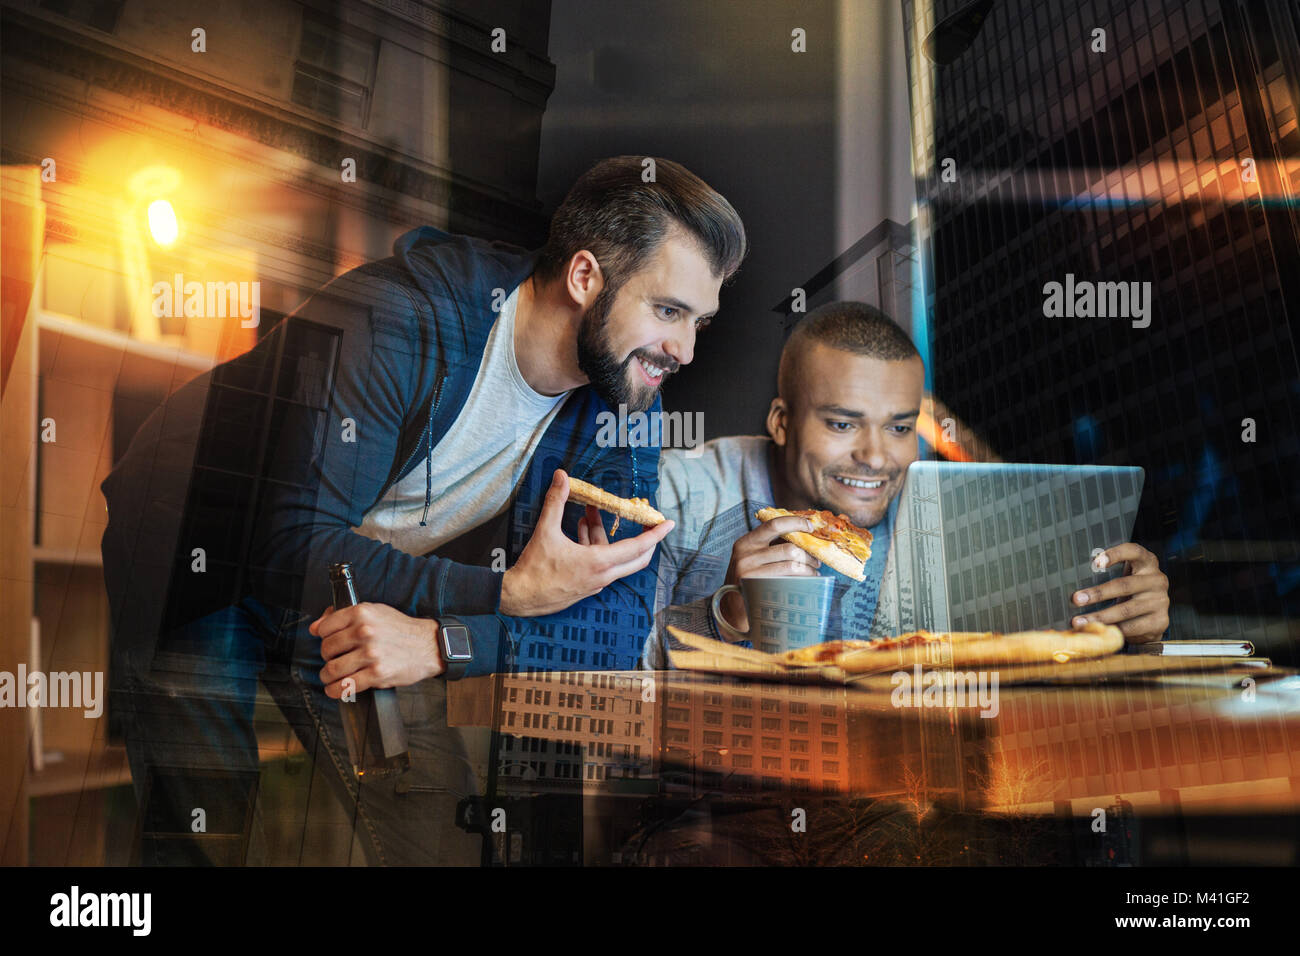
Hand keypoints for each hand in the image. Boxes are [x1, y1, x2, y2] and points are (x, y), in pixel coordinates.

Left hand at [310, 602, 443, 697]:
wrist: (428, 645)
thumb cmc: (401, 629)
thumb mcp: (375, 612)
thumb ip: (344, 616)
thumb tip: (315, 627)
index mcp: (362, 613)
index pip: (325, 628)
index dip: (324, 638)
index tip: (329, 643)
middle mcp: (365, 631)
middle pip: (327, 649)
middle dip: (327, 658)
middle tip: (334, 661)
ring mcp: (371, 653)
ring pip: (332, 669)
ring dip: (327, 677)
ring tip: (331, 677)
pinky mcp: (377, 674)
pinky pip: (345, 686)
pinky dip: (336, 691)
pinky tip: (336, 689)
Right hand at [499, 470, 673, 616]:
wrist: (519, 597)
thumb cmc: (534, 568)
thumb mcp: (546, 531)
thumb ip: (555, 501)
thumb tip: (562, 477)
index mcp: (599, 563)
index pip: (638, 548)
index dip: (655, 535)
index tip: (668, 524)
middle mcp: (602, 576)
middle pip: (636, 558)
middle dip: (643, 538)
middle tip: (644, 521)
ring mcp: (594, 583)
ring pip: (613, 558)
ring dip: (605, 536)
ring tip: (589, 514)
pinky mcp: (585, 586)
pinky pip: (600, 565)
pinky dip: (595, 547)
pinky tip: (579, 531)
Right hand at [719, 515, 820, 630]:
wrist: (731, 608)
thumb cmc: (748, 579)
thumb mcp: (752, 558)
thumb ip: (772, 545)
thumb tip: (804, 534)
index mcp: (745, 542)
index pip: (773, 525)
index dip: (795, 522)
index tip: (810, 526)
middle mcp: (745, 556)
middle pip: (789, 549)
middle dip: (808, 555)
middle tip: (816, 561)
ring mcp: (750, 574)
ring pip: (792, 566)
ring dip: (808, 570)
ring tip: (813, 573)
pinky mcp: (758, 590)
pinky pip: (788, 582)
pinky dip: (802, 582)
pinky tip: (807, 583)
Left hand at [1070, 543, 1169, 642]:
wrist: (1152, 616)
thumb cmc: (1129, 590)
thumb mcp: (1123, 577)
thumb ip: (1105, 574)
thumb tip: (1069, 579)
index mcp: (1147, 563)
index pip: (1134, 551)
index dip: (1115, 555)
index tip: (1095, 563)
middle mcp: (1157, 580)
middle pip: (1124, 585)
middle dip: (1097, 593)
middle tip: (1076, 599)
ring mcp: (1161, 601)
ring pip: (1126, 610)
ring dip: (1100, 617)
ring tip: (1079, 621)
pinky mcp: (1161, 621)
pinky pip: (1132, 627)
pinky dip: (1113, 630)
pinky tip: (1098, 632)